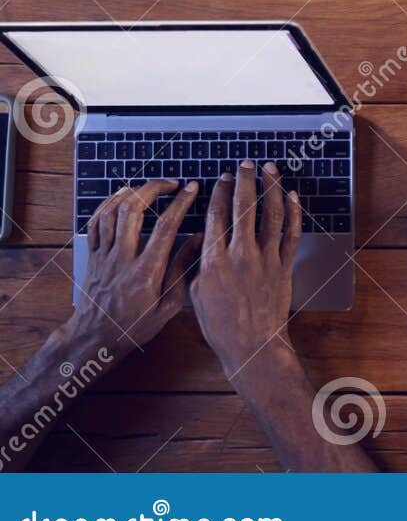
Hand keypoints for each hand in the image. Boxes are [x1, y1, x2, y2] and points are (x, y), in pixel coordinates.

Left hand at [69, 179, 199, 355]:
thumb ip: (183, 270)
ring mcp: (104, 255)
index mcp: (146, 271)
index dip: (181, 203)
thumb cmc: (134, 326)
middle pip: (134, 210)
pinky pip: (97, 222)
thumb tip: (199, 240)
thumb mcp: (169, 306)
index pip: (166, 227)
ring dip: (131, 193)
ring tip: (148, 187)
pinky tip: (121, 198)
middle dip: (154, 188)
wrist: (95, 337)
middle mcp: (123, 258)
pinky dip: (109, 204)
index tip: (191, 189)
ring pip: (112, 212)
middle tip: (171, 183)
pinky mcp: (93, 255)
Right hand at [190, 161, 301, 377]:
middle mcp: (241, 255)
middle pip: (243, 207)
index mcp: (214, 261)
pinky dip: (293, 212)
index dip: (219, 192)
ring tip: (270, 170)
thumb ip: (197, 264)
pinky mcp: (284, 265)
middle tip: (245, 165)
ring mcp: (266, 259)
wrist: (252, 345)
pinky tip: (292, 196)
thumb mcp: (195, 294)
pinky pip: (292, 233)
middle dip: (244, 181)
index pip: (215, 215)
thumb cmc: (220, 325)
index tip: (220, 178)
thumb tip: (200, 241)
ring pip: (271, 214)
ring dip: (271, 187)